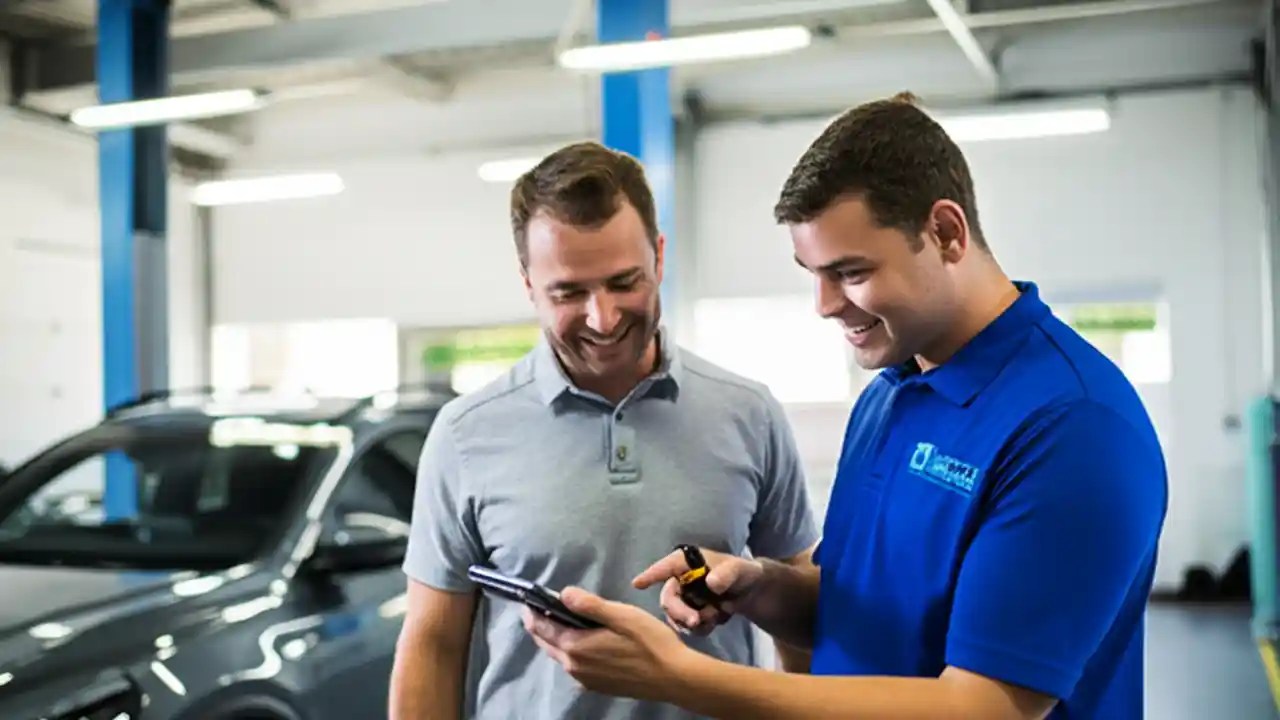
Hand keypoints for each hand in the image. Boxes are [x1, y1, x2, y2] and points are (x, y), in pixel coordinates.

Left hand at [522, 587, 694, 701]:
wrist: (673, 678)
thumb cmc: (650, 642)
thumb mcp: (621, 615)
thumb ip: (589, 605)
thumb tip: (562, 594)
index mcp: (575, 647)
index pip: (542, 627)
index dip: (532, 612)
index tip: (526, 600)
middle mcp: (574, 667)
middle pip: (546, 643)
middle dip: (539, 625)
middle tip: (537, 608)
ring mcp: (585, 680)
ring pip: (559, 655)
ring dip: (554, 638)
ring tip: (558, 620)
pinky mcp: (596, 686)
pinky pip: (573, 666)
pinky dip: (568, 651)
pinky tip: (581, 642)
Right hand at [632, 547, 764, 636]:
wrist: (753, 593)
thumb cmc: (743, 573)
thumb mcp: (740, 569)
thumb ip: (728, 573)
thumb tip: (712, 583)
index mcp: (687, 563)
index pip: (665, 567)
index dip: (651, 575)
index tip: (637, 583)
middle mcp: (680, 580)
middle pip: (668, 599)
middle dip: (680, 612)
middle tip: (695, 621)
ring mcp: (684, 599)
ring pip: (675, 616)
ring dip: (692, 623)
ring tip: (714, 619)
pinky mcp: (690, 614)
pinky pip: (686, 627)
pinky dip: (700, 628)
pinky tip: (715, 622)